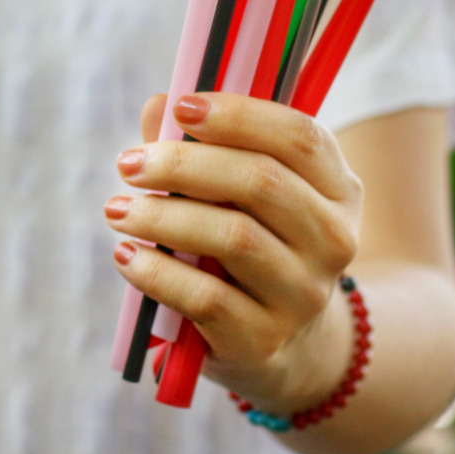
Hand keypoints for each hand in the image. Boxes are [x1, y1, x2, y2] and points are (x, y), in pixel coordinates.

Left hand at [105, 92, 362, 406]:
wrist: (285, 347)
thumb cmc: (252, 247)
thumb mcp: (241, 198)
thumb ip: (202, 147)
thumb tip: (158, 106)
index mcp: (338, 188)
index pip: (300, 137)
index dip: (240, 116)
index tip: (180, 108)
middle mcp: (333, 239)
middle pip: (262, 182)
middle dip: (184, 165)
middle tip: (129, 163)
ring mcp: (304, 294)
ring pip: (234, 238)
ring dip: (163, 216)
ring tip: (117, 209)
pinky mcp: (264, 339)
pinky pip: (206, 298)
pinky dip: (158, 272)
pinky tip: (127, 255)